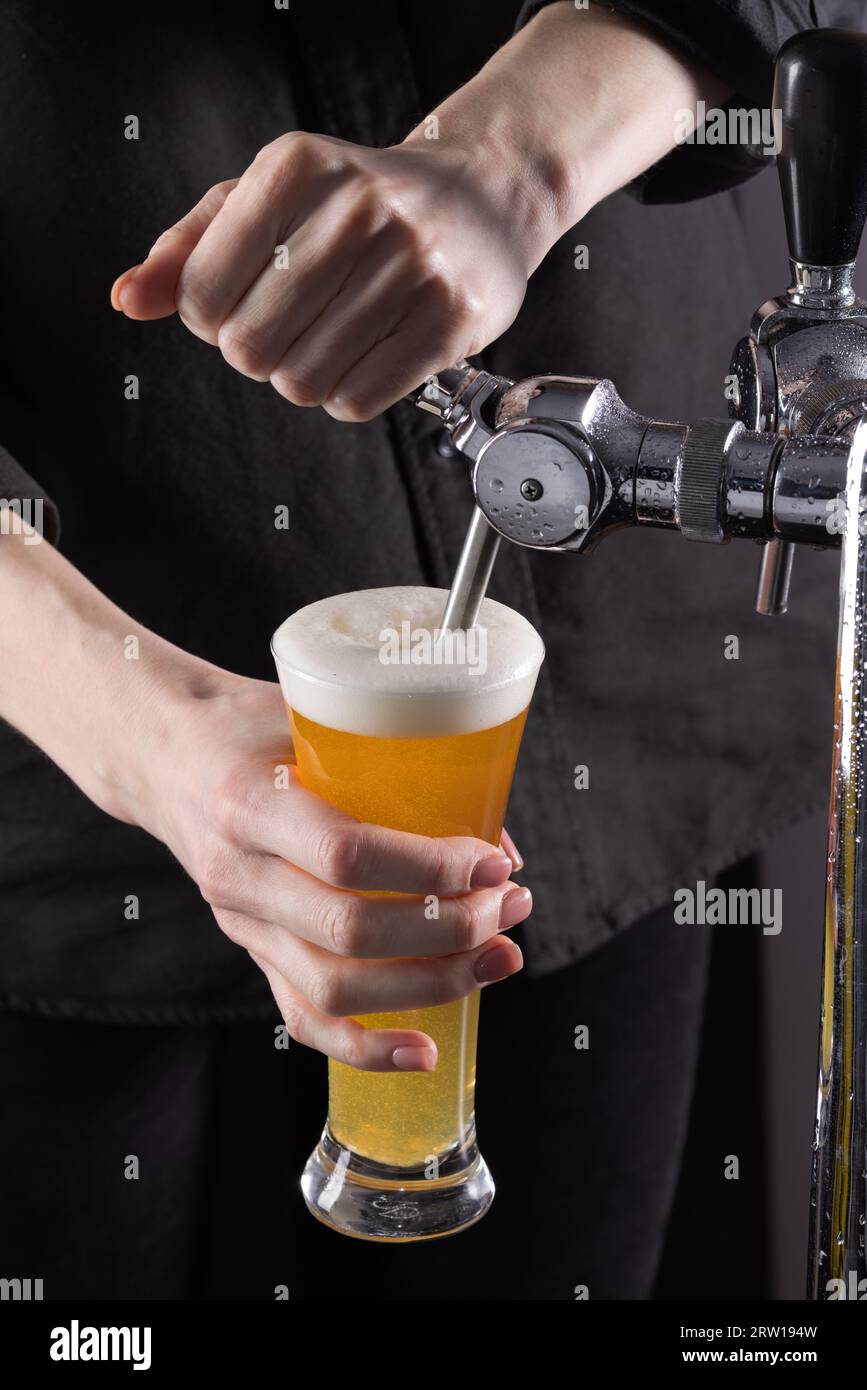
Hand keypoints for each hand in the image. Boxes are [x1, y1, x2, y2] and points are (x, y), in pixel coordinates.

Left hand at [111, 3, 727, 420]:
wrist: (482, 196)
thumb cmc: (362, 203)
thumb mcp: (266, 201)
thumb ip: (188, 249)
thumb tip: (128, 299)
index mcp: (296, 167)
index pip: (202, 291)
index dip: (208, 318)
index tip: (236, 305)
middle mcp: (358, 206)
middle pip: (251, 346)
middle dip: (257, 353)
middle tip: (289, 329)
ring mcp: (414, 261)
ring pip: (303, 380)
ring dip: (305, 377)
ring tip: (332, 340)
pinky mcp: (453, 316)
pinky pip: (360, 399)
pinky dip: (350, 394)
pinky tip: (366, 358)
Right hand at [140, 674, 531, 1070]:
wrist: (162, 753)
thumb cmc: (249, 724)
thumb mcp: (312, 716)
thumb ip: (393, 768)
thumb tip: (497, 845)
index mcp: (249, 802)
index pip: (345, 855)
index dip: (428, 870)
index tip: (493, 863)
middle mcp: (238, 873)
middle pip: (350, 931)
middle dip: (449, 930)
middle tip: (512, 908)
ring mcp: (240, 923)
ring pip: (333, 986)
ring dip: (430, 984)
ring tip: (498, 959)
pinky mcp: (249, 951)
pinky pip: (303, 1017)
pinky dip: (366, 1046)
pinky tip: (425, 1051)